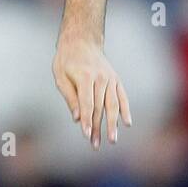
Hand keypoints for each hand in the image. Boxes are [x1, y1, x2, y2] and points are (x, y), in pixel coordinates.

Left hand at [52, 31, 131, 148]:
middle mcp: (101, 78)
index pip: (87, 103)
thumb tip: (76, 118)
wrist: (82, 41)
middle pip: (100, 107)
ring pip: (113, 105)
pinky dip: (126, 110)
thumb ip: (69, 97)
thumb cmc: (66, 60)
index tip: (86, 135)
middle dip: (98, 127)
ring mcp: (110, 79)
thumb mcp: (60, 76)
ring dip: (113, 124)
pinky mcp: (116, 80)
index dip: (87, 120)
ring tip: (112, 140)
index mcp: (85, 76)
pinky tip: (127, 123)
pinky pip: (123, 97)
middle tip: (95, 145)